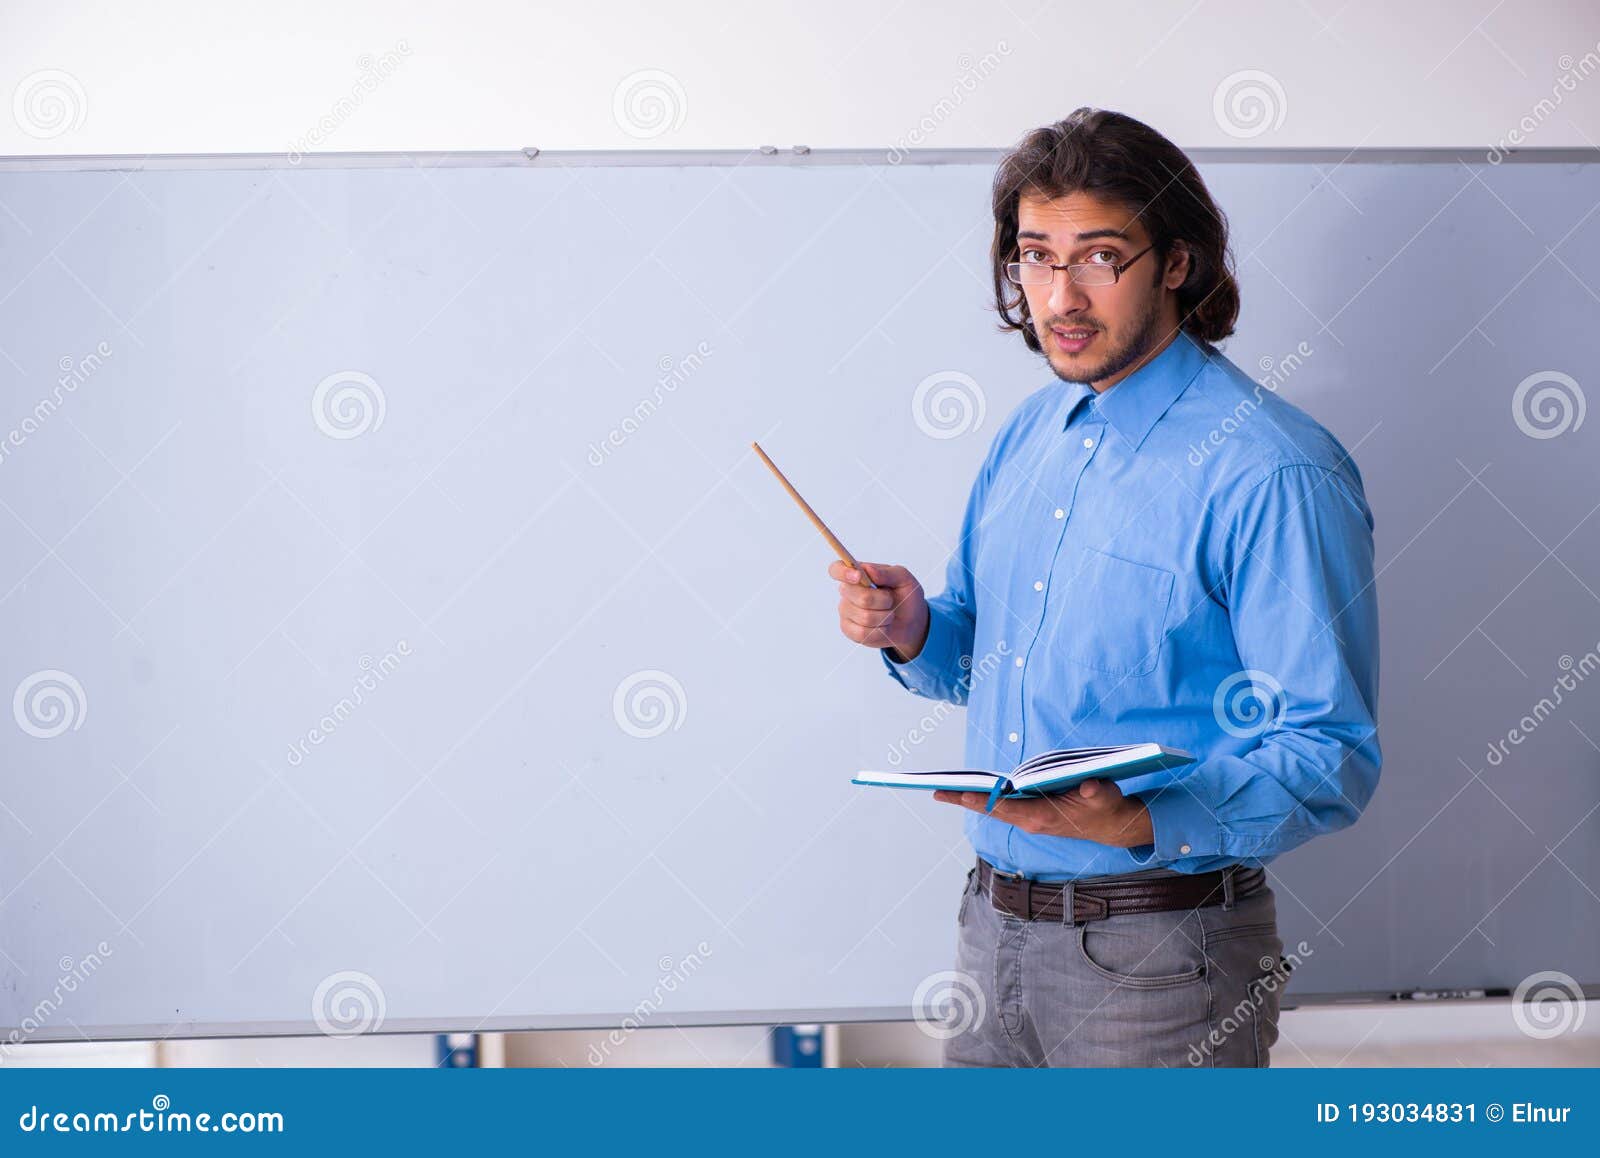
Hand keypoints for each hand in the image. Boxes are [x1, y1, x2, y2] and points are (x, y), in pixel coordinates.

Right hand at [828, 560, 928, 661]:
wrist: (910, 622)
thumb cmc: (904, 596)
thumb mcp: (904, 579)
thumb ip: (888, 573)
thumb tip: (868, 569)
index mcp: (857, 573)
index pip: (837, 569)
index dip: (843, 572)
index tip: (858, 576)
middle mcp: (847, 591)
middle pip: (859, 596)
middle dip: (883, 600)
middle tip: (890, 600)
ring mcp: (846, 611)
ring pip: (865, 617)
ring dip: (885, 617)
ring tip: (889, 614)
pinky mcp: (848, 629)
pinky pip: (862, 633)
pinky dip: (880, 631)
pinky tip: (883, 626)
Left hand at [932, 778, 1154, 848]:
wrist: (1110, 825)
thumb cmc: (1105, 807)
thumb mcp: (1106, 795)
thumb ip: (1097, 791)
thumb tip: (1090, 785)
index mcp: (1043, 816)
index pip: (1007, 807)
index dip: (984, 799)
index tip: (962, 793)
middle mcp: (1030, 820)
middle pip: (991, 809)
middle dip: (963, 800)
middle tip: (935, 792)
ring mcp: (1028, 819)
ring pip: (992, 809)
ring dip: (968, 800)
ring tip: (942, 790)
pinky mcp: (1029, 814)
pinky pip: (1000, 807)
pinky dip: (982, 799)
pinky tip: (967, 791)